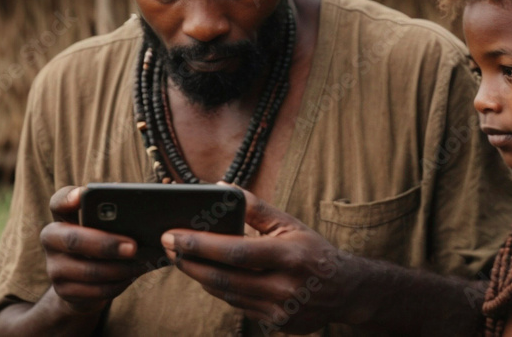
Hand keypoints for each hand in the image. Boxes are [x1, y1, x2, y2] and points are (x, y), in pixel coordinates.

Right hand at [39, 186, 148, 313]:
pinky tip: (131, 276)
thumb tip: (136, 205)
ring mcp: (54, 267)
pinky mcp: (63, 291)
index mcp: (62, 216)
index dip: (69, 197)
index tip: (83, 194)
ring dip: (119, 269)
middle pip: (73, 239)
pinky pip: (95, 290)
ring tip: (141, 263)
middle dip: (106, 244)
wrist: (82, 282)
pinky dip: (117, 284)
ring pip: (88, 270)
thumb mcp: (102, 224)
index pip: (59, 202)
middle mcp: (52, 239)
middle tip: (133, 246)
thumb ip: (112, 213)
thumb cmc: (100, 241)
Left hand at [161, 187, 367, 333]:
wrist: (345, 290)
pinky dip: (220, 290)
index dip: (200, 245)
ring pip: (227, 295)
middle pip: (224, 279)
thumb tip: (221, 188)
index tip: (173, 235)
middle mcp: (284, 287)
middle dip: (189, 262)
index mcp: (289, 256)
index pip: (235, 252)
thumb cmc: (313, 250)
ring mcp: (279, 310)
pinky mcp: (276, 324)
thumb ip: (256, 208)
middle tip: (167, 246)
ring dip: (200, 277)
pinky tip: (207, 275)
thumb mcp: (290, 223)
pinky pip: (238, 306)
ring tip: (181, 258)